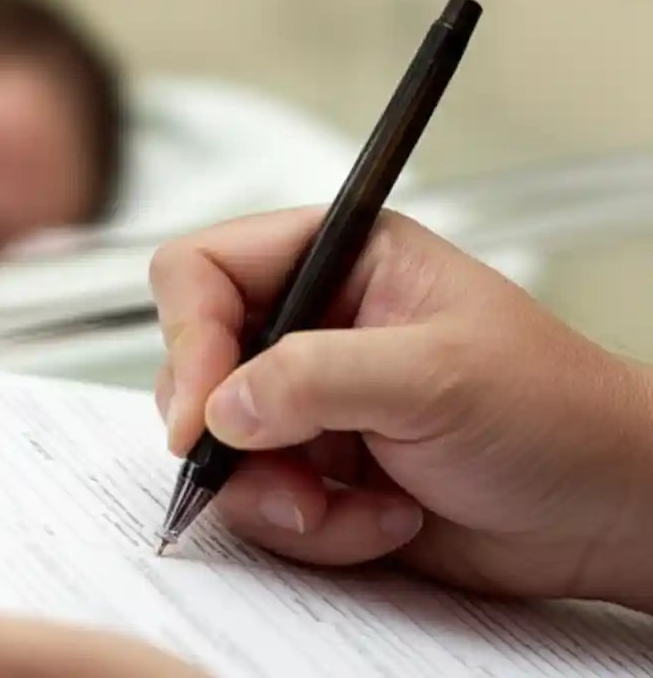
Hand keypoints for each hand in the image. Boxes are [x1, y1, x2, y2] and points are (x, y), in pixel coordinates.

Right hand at [150, 206, 652, 612]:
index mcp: (339, 261)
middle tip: (281, 468)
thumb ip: (315, 378)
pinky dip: (313, 529)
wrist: (602, 513)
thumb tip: (221, 407)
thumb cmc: (555, 414)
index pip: (204, 271)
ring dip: (281, 496)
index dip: (189, 335)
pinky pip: (258, 505)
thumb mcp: (436, 376)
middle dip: (231, 435)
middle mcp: (311, 328)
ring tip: (353, 503)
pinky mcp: (312, 472)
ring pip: (218, 450)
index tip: (203, 412)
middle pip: (194, 367)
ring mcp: (306, 406)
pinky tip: (381, 521)